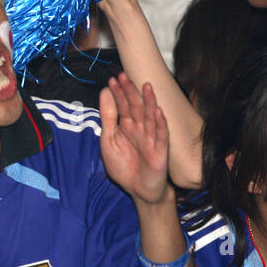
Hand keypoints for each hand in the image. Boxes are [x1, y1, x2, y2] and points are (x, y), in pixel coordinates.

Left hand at [100, 74, 171, 204]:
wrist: (139, 190)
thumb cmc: (124, 166)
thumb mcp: (109, 141)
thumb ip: (108, 119)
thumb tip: (105, 94)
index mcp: (127, 126)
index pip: (122, 106)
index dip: (118, 94)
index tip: (112, 80)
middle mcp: (140, 129)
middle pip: (136, 107)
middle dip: (130, 92)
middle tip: (123, 76)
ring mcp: (151, 138)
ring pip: (150, 117)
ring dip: (149, 102)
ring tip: (146, 86)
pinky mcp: (160, 150)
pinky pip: (161, 135)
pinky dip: (160, 124)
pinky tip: (158, 112)